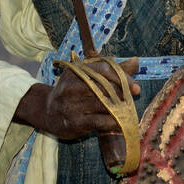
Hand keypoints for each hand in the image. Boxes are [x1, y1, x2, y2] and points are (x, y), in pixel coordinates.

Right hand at [21, 57, 139, 140]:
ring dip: (120, 109)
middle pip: (105, 87)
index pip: (103, 69)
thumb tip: (136, 61)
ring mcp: (71, 105)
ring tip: (130, 112)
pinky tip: (120, 123)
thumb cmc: (72, 92)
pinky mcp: (74, 122)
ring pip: (104, 105)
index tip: (135, 87)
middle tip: (134, 99)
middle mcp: (72, 86)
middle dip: (123, 94)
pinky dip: (113, 122)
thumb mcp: (87, 76)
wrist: (47, 112)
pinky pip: (100, 122)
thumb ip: (112, 70)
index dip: (122, 77)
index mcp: (76, 70)